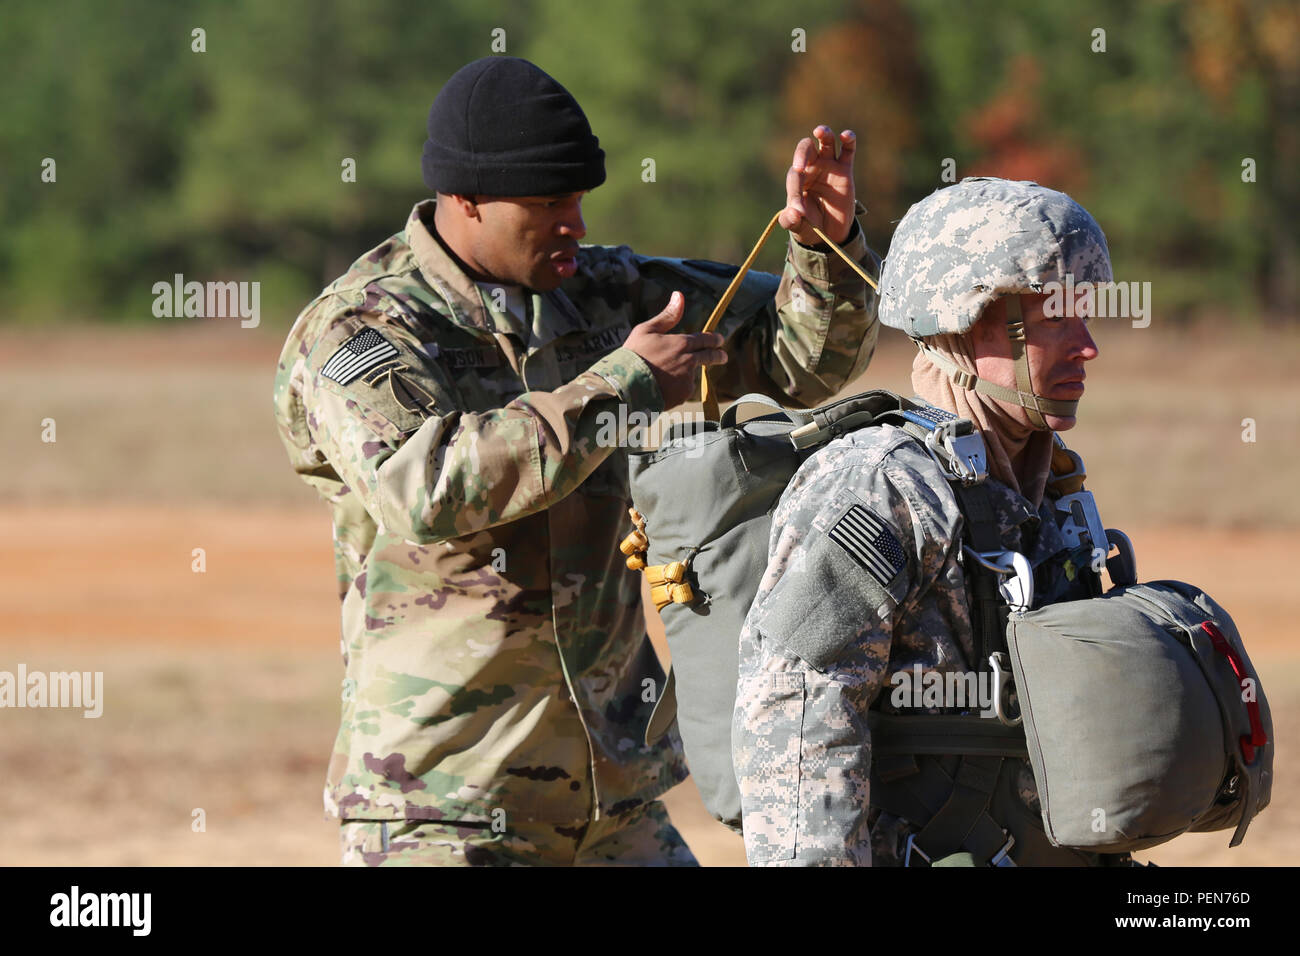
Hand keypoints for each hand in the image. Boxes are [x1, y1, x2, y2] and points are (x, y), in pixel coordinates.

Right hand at [623, 292, 726, 407]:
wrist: (625, 385)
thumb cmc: (633, 355)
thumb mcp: (646, 330)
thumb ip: (667, 315)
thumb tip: (679, 295)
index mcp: (681, 343)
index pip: (705, 339)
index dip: (713, 339)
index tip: (719, 339)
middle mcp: (689, 361)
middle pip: (709, 356)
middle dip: (718, 355)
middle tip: (723, 356)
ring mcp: (687, 379)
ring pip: (692, 375)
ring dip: (687, 374)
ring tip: (668, 375)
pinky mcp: (682, 395)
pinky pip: (683, 390)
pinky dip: (677, 388)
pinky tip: (663, 387)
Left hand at [778, 126, 856, 246]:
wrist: (829, 233)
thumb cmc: (810, 227)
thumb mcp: (798, 228)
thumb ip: (791, 221)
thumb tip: (794, 214)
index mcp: (796, 180)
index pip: (794, 177)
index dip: (795, 191)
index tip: (798, 211)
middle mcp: (811, 168)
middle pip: (805, 149)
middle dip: (801, 154)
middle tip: (801, 167)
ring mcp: (829, 166)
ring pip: (825, 142)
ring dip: (823, 134)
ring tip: (820, 131)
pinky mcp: (845, 169)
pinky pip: (848, 150)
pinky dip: (848, 140)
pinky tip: (846, 136)